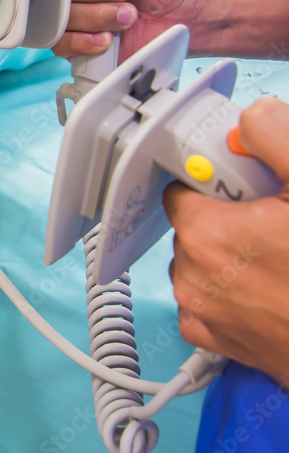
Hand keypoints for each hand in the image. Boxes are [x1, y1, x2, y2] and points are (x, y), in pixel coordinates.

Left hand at [166, 96, 288, 383]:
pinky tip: (271, 291)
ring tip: (281, 260)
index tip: (247, 187)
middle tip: (276, 224)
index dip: (216, 182)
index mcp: (206, 233)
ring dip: (230, 258)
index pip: (183, 188)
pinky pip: (209, 306)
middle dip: (227, 220)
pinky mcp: (220, 344)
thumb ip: (277, 140)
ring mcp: (205, 313)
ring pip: (202, 265)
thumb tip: (252, 119)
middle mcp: (194, 276)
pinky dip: (231, 295)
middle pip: (194, 226)